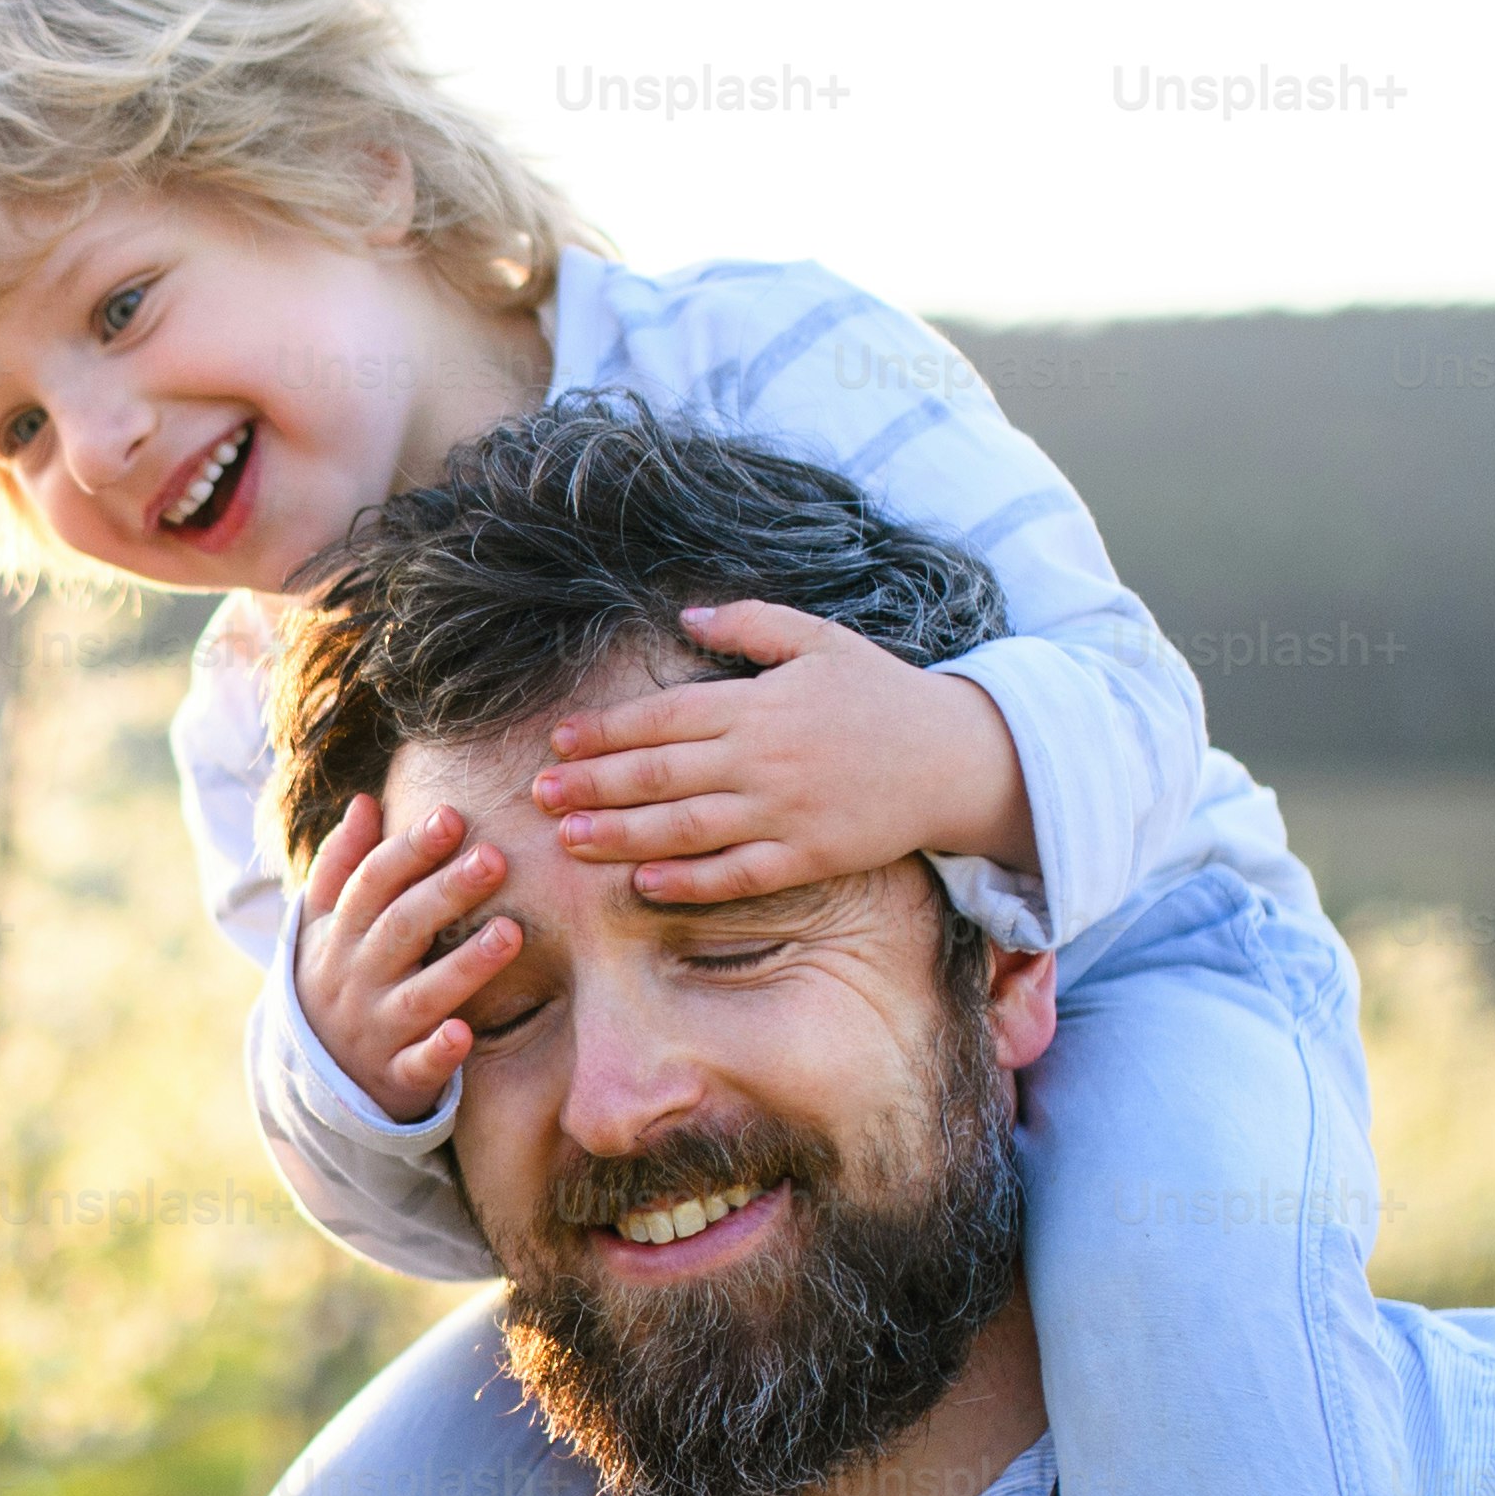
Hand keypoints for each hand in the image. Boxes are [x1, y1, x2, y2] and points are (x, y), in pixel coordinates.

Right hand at [289, 790, 519, 1117]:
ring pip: (419, 995)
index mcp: (339, 935)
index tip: (451, 816)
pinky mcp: (397, 1075)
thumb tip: (364, 802)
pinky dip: (438, 1051)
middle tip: (496, 859)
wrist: (315, 1079)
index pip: (372, 883)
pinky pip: (418, 1064)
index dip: (410, 849)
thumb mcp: (322, 925)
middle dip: (446, 892)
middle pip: (400, 928)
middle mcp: (355, 978)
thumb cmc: (335, 982)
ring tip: (510, 933)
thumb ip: (341, 865)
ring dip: (463, 966)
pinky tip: (465, 1033)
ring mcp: (376, 1029)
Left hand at [531, 601, 1034, 901]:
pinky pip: (736, 874)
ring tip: (569, 840)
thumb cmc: (882, 691)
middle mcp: (762, 758)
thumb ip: (750, 622)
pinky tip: (642, 883)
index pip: (662, 717)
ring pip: (684, 828)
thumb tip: (683, 613)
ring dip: (620, 835)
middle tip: (538, 796)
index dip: (605, 731)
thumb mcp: (819, 639)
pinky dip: (688, 881)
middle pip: (658, 775)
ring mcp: (784, 812)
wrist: (956, 756)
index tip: (558, 742)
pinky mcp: (807, 856)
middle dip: (591, 786)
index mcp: (758, 703)